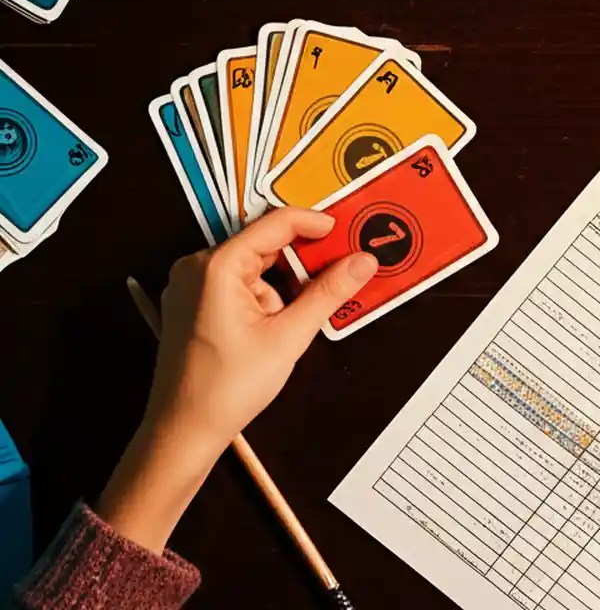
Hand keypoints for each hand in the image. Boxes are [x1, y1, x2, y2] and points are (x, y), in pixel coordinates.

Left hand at [97, 208, 376, 551]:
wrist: (185, 430)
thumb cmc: (226, 387)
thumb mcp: (289, 337)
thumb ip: (329, 293)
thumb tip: (362, 262)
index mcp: (216, 266)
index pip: (275, 224)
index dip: (315, 223)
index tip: (345, 229)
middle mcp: (197, 267)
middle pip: (264, 245)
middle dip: (301, 262)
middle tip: (337, 276)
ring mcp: (191, 286)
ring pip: (254, 269)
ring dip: (281, 288)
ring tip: (291, 326)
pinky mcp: (192, 304)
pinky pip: (237, 286)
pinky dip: (263, 299)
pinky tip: (273, 330)